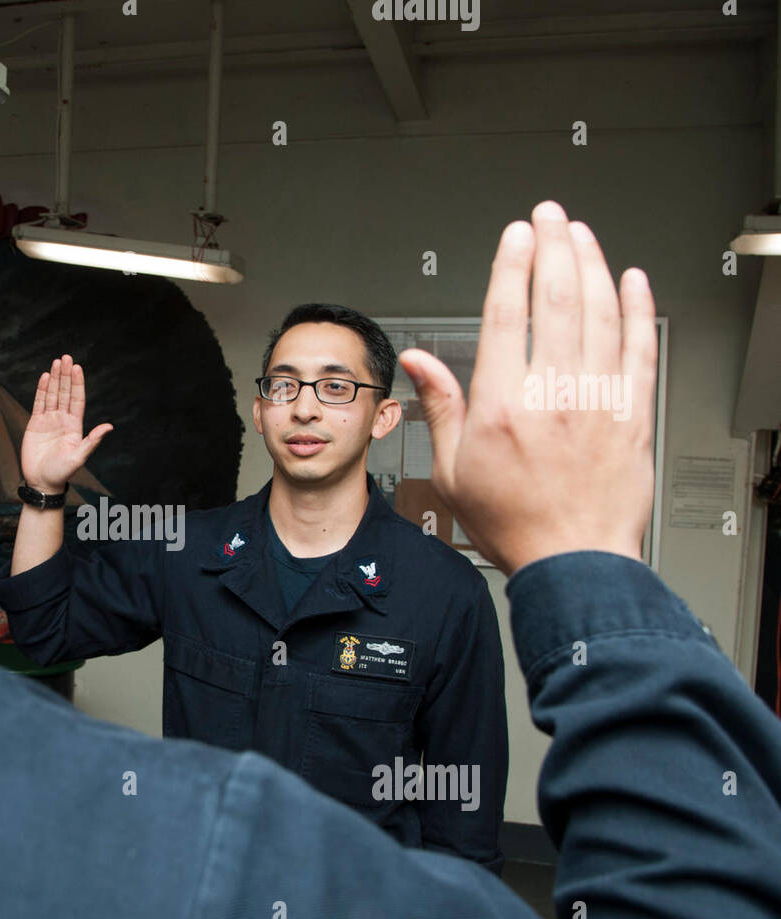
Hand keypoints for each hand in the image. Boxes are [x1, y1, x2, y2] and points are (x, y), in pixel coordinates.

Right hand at [20, 354, 112, 494]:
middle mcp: (63, 420)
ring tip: (56, 362)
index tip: (77, 368)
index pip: (77, 399)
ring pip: (53, 395)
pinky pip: (39, 403)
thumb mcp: (79, 457)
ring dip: (54, 379)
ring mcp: (49, 421)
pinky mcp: (35, 424)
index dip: (77, 383)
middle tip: (66, 357)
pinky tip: (45, 378)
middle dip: (66, 375)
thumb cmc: (61, 473)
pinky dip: (42, 390)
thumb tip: (109, 427)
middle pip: (65, 393)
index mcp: (75, 426)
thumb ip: (92, 441)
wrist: (42, 482)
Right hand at [399, 201, 655, 576]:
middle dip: (553, 245)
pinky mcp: (633, 412)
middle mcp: (553, 394)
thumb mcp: (453, 470)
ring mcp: (598, 399)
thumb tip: (420, 364)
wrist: (573, 560)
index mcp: (503, 405)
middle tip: (550, 216)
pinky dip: (639, 307)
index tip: (516, 236)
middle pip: (557, 297)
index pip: (508, 312)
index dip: (513, 263)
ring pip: (601, 311)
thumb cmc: (515, 523)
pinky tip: (633, 282)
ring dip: (592, 263)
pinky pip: (641, 345)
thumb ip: (441, 407)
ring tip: (582, 235)